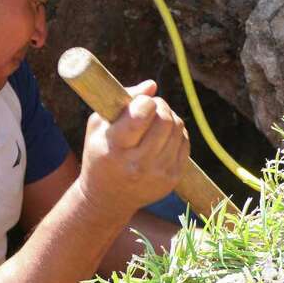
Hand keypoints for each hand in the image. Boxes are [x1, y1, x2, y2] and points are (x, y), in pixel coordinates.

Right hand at [76, 80, 190, 219]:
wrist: (108, 197)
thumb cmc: (100, 154)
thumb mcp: (98, 126)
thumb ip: (123, 101)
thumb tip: (152, 85)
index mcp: (115, 148)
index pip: (141, 115)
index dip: (145, 102)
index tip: (140, 103)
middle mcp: (138, 163)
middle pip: (165, 119)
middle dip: (159, 105)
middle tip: (150, 107)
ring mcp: (158, 173)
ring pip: (178, 128)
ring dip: (169, 117)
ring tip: (156, 121)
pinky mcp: (173, 178)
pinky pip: (185, 142)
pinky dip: (176, 133)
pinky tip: (162, 136)